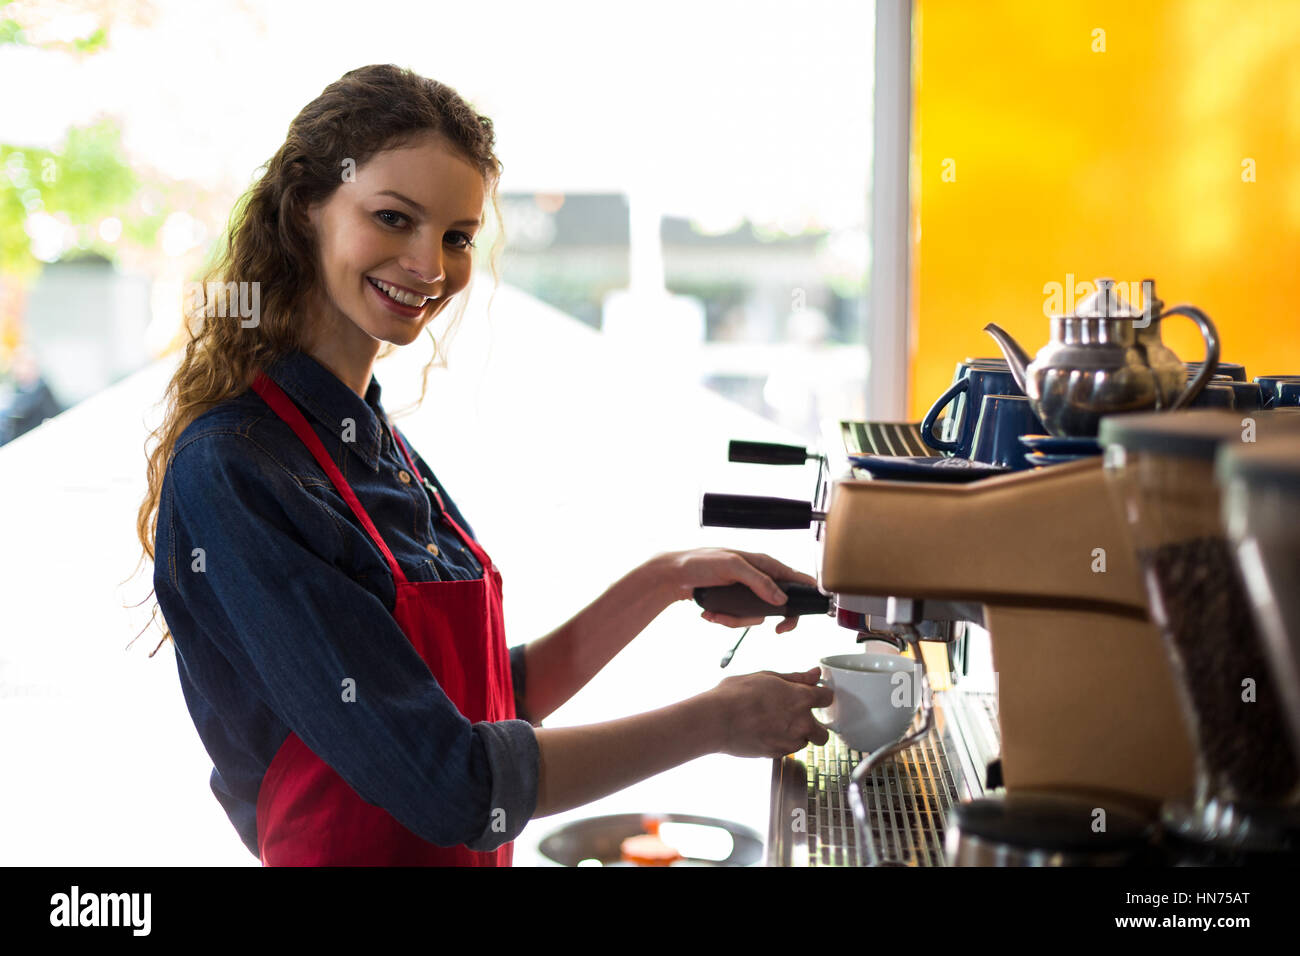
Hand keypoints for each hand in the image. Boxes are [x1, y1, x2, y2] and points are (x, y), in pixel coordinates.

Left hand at [657, 548, 818, 634]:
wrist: (675, 575)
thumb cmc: (700, 562)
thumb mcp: (732, 567)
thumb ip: (758, 581)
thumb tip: (781, 599)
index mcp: (763, 563)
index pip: (795, 578)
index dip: (805, 595)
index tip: (802, 613)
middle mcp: (758, 576)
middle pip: (780, 603)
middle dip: (771, 618)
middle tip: (776, 630)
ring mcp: (746, 590)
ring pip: (757, 615)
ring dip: (737, 620)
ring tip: (717, 614)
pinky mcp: (735, 601)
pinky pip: (739, 618)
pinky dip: (725, 619)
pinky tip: (710, 614)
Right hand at [708, 667, 832, 756]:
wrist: (717, 720)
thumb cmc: (737, 694)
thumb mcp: (767, 676)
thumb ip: (796, 677)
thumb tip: (814, 674)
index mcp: (801, 699)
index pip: (828, 698)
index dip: (821, 696)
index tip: (813, 696)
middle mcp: (801, 723)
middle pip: (824, 733)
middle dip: (815, 727)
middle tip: (797, 718)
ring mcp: (790, 742)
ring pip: (804, 743)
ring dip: (796, 735)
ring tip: (775, 724)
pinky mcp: (776, 754)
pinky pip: (787, 750)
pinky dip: (781, 743)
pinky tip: (765, 732)